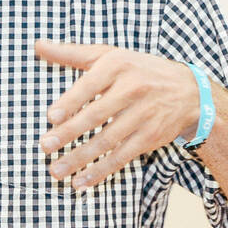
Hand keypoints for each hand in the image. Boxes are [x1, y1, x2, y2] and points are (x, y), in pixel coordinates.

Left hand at [34, 40, 200, 189]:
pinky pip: (122, 156)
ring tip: (56, 170)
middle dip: (69, 133)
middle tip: (45, 146)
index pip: (90, 84)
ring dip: (80, 158)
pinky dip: (101, 171)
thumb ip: (72, 53)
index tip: (52, 117)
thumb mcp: (109, 55)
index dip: (71, 101)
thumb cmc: (138, 70)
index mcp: (118, 66)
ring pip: (107, 140)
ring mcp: (143, 115)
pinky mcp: (150, 137)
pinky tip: (81, 181)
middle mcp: (132, 89)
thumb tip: (38, 45)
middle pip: (96, 115)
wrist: (189, 91)